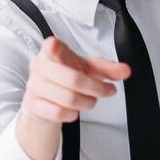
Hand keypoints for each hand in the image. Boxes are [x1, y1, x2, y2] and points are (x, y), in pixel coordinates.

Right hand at [15, 37, 130, 159]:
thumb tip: (126, 71)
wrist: (44, 102)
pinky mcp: (32, 105)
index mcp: (52, 52)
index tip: (53, 46)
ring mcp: (35, 87)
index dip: (52, 47)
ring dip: (86, 103)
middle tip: (105, 91)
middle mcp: (40, 67)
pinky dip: (71, 114)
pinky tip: (74, 110)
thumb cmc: (66, 79)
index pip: (50, 46)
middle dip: (95, 88)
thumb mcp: (87, 70)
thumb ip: (107, 69)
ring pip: (67, 98)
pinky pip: (57, 112)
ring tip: (90, 101)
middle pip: (72, 79)